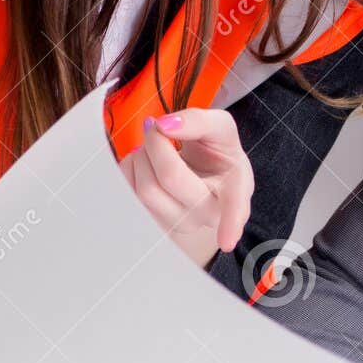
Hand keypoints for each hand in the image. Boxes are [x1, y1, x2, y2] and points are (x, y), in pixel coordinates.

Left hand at [119, 109, 251, 267]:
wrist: (204, 168)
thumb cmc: (216, 150)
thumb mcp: (220, 127)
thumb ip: (199, 120)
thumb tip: (165, 126)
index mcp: (234, 190)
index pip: (233, 207)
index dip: (231, 223)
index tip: (226, 242)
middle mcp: (208, 214)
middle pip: (170, 177)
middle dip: (156, 142)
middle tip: (158, 126)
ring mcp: (180, 224)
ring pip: (145, 189)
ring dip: (141, 155)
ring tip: (154, 145)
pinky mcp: (155, 223)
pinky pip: (128, 195)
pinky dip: (130, 168)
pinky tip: (145, 161)